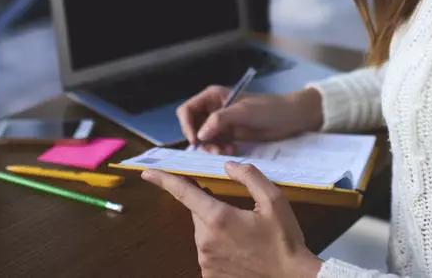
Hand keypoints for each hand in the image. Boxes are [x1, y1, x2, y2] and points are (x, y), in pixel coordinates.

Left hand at [142, 162, 323, 277]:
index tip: (147, 173)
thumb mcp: (274, 201)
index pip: (184, 193)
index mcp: (219, 218)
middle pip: (198, 212)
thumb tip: (228, 166)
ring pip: (204, 233)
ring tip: (245, 236)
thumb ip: (249, 176)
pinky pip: (208, 252)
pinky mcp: (210, 275)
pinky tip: (241, 250)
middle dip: (211, 206)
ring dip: (217, 228)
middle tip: (239, 213)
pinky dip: (219, 247)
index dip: (164, 180)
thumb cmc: (284, 241)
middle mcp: (206, 240)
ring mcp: (206, 260)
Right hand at [176, 87, 322, 154]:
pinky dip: (220, 151)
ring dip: (210, 148)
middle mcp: (213, 110)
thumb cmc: (268, 108)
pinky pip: (215, 146)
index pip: (187, 110)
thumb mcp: (243, 112)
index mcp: (213, 97)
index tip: (195, 141)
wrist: (291, 118)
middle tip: (214, 151)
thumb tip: (200, 135)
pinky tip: (232, 151)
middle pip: (193, 127)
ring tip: (226, 152)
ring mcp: (221, 124)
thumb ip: (219, 120)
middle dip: (200, 140)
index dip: (186, 125)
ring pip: (203, 139)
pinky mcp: (229, 136)